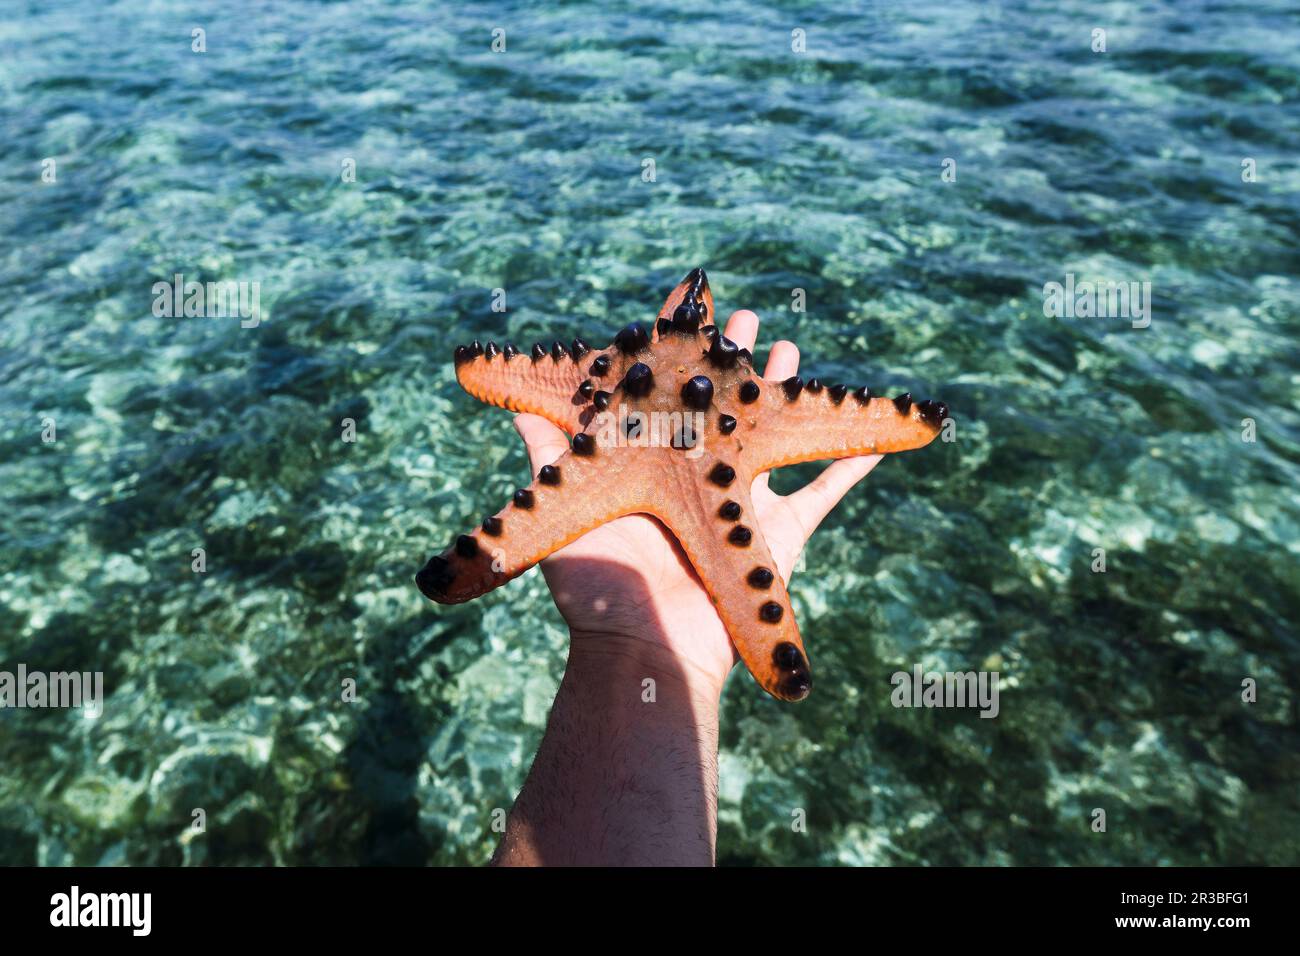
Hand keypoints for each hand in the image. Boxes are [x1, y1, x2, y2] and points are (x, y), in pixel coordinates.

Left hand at [512, 309, 883, 697]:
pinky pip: (827, 496)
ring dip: (787, 393)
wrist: (641, 645)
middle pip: (724, 405)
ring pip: (775, 435)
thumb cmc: (597, 579)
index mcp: (655, 466)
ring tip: (793, 348)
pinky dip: (853, 469)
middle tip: (747, 316)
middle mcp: (699, 478)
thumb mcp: (562, 501)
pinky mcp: (781, 536)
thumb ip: (546, 449)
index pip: (667, 392)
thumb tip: (513, 401)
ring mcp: (743, 504)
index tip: (685, 301)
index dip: (676, 349)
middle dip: (736, 359)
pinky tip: (873, 441)